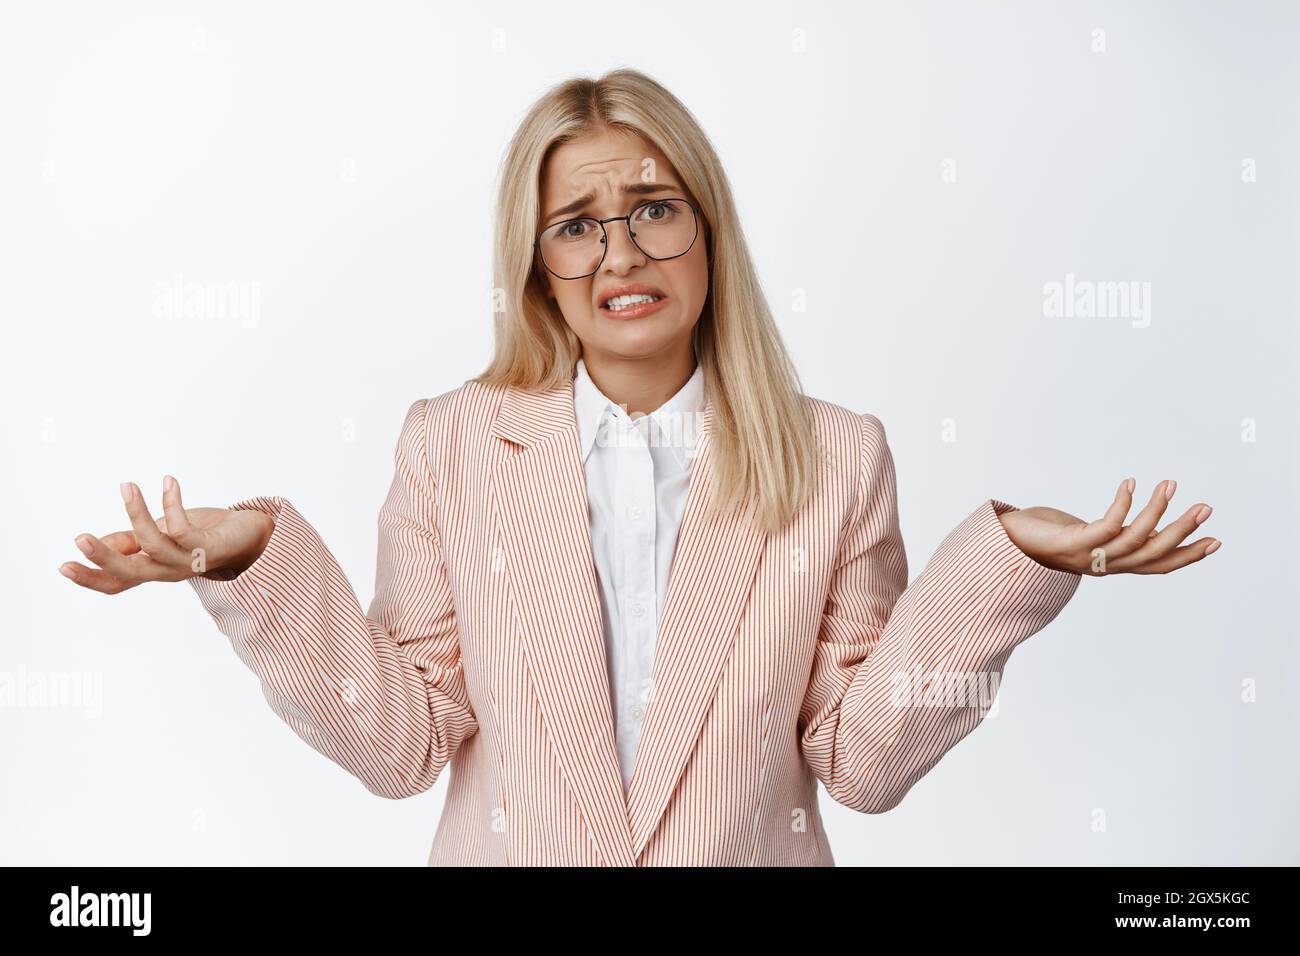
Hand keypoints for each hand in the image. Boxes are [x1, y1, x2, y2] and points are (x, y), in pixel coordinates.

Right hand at [59, 476, 275, 593]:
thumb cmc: (204, 535)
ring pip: (154, 546)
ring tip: (127, 486)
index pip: (117, 581)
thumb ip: (134, 543)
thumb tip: (103, 544)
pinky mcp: (208, 547)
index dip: (90, 578)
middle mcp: (169, 571)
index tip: (62, 566)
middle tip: (80, 538)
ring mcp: (189, 561)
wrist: (252, 536)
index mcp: (153, 569)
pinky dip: (173, 503)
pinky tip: (169, 481)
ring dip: (137, 514)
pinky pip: (184, 528)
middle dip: (104, 557)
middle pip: (130, 573)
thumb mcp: (163, 537)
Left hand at [997, 478, 1219, 575]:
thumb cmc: (1045, 535)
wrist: (1003, 545)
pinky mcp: (1073, 543)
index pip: (1158, 565)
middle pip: (1154, 553)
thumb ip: (1117, 534)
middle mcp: (1103, 566)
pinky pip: (1107, 525)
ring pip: (1135, 539)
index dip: (1187, 556)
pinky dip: (1122, 503)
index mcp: (1112, 565)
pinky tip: (1131, 483)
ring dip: (1157, 511)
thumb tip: (1147, 528)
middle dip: (1183, 531)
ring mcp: (1089, 556)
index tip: (1216, 540)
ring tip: (1170, 484)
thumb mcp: (1091, 535)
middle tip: (1205, 507)